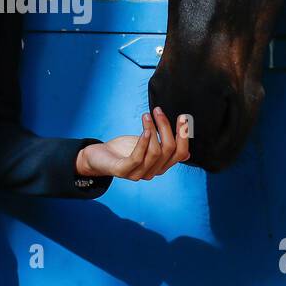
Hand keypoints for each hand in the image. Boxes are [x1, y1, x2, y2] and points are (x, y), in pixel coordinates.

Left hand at [76, 106, 190, 180]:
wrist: (98, 157)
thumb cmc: (123, 149)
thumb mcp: (146, 145)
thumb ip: (163, 147)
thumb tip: (187, 152)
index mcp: (161, 165)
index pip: (180, 154)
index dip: (184, 135)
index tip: (182, 117)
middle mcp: (152, 172)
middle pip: (169, 150)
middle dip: (166, 127)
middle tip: (158, 111)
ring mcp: (138, 174)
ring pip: (156, 152)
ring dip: (153, 129)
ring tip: (146, 115)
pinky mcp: (123, 171)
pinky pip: (138, 157)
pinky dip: (144, 142)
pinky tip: (145, 129)